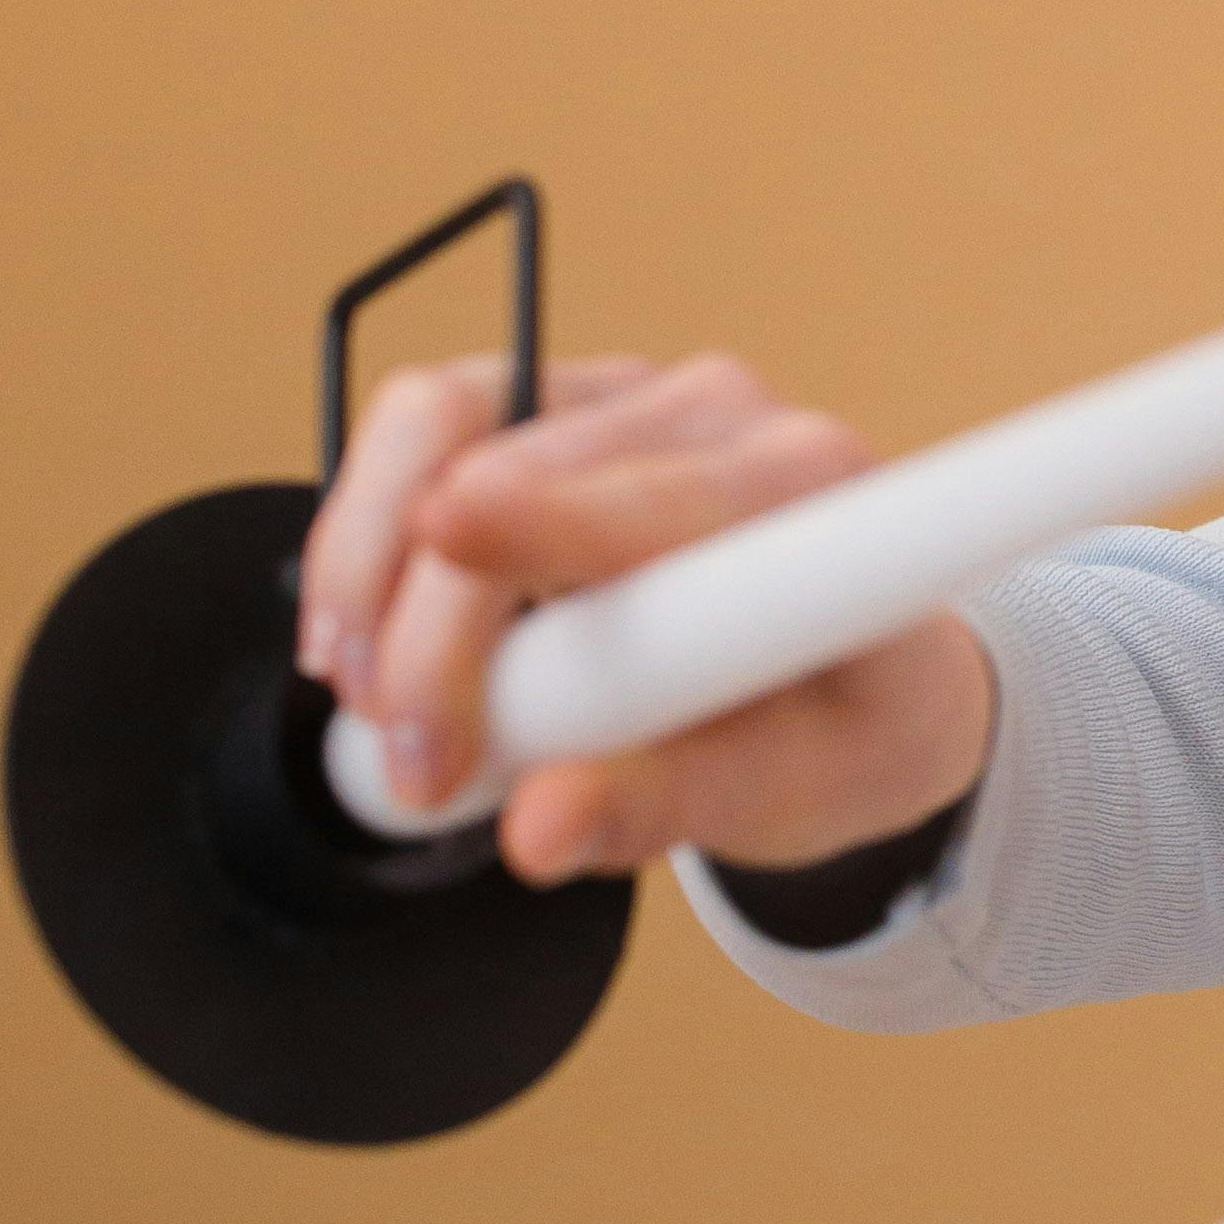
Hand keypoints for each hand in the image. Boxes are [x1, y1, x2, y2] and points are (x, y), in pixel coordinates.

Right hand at [297, 348, 998, 888]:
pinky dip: (364, 541)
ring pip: (443, 423)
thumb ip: (663, 806)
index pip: (675, 493)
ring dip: (372, 569)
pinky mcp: (544, 402)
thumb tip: (539, 828)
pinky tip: (364, 644)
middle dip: (435, 628)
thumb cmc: (838, 723)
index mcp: (814, 494)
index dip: (558, 513)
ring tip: (372, 708)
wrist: (860, 678)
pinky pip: (419, 432)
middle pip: (524, 471)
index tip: (451, 535)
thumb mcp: (786, 794)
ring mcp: (625, 394)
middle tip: (420, 772)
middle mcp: (721, 416)